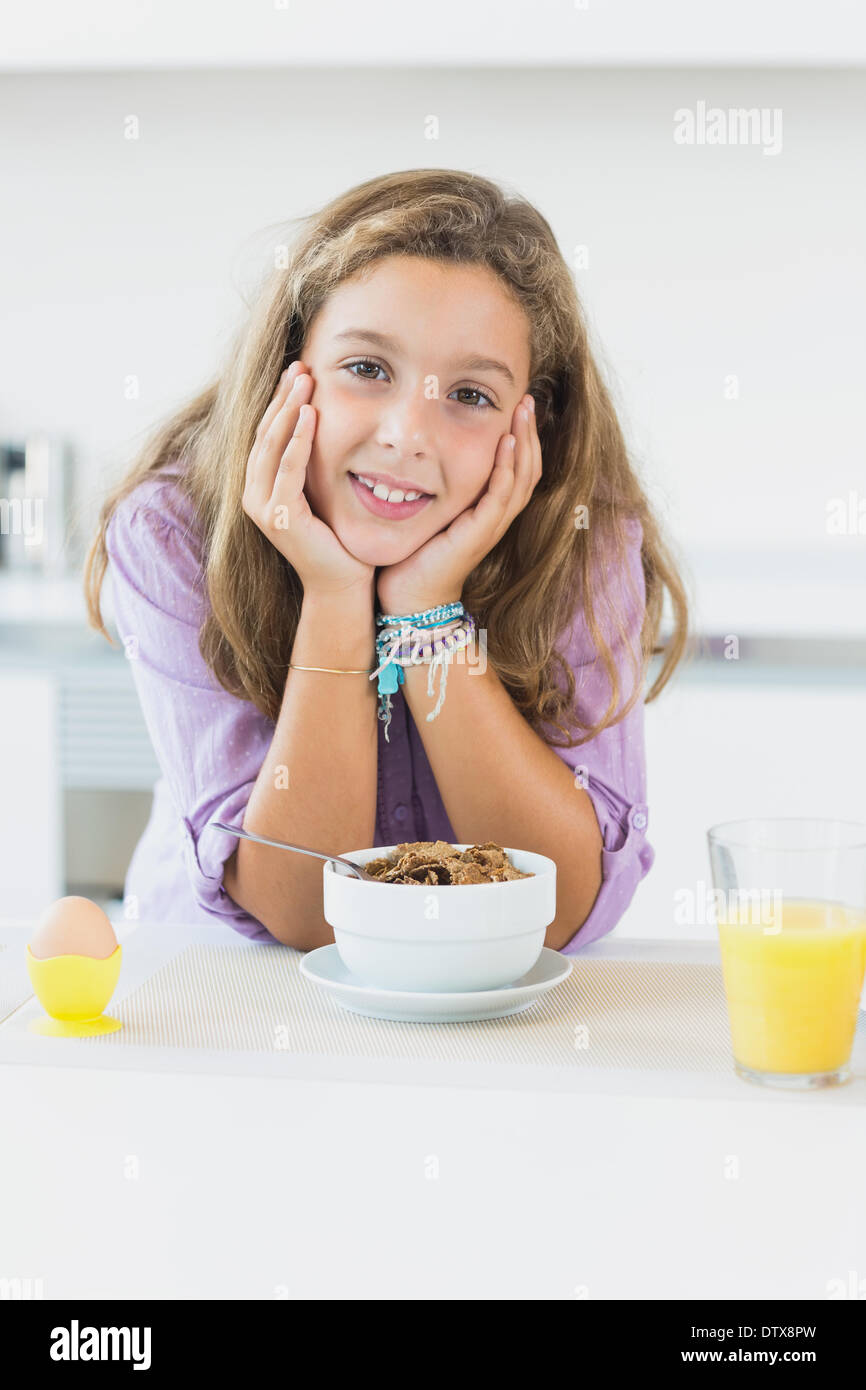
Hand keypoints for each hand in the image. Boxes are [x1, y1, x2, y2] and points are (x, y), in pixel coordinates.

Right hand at [243, 360, 374, 599]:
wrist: (342, 585)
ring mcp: (263, 508)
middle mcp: (254, 496)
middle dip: (281, 397)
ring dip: (288, 409)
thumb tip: (324, 420)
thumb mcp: (321, 493)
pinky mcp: (281, 517)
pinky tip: (311, 414)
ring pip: (272, 446)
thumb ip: (313, 464)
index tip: (297, 370)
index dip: (279, 401)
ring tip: (304, 379)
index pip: (266, 434)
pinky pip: (288, 469)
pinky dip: (299, 439)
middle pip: (264, 433)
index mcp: (261, 488)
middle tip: (300, 365)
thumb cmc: (338, 540)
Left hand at [376, 393, 541, 615]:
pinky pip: (500, 497)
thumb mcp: (431, 513)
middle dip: (530, 432)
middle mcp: (496, 519)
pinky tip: (506, 443)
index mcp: (488, 512)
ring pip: (521, 479)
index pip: (517, 470)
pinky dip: (506, 469)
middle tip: (527, 399)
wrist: (410, 598)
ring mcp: (490, 527)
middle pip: (528, 470)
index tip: (517, 406)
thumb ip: (437, 487)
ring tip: (523, 411)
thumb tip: (422, 452)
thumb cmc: (414, 557)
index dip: (523, 439)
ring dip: (524, 442)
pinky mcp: (477, 535)